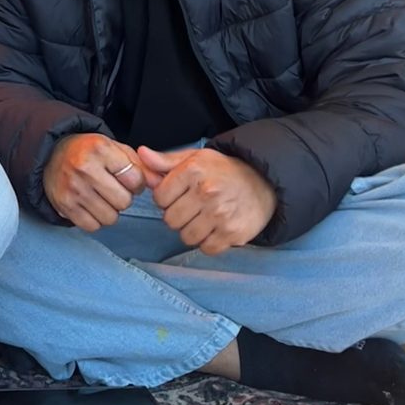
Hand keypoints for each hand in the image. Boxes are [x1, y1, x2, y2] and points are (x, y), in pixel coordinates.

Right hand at [42, 134, 146, 230]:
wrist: (52, 154)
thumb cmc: (90, 152)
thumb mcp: (116, 148)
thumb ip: (141, 165)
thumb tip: (159, 183)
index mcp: (100, 149)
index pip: (135, 179)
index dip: (136, 183)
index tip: (127, 179)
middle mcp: (85, 168)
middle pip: (124, 202)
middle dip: (123, 197)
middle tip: (112, 188)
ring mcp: (73, 188)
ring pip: (110, 217)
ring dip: (110, 210)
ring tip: (100, 196)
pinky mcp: (64, 205)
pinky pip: (93, 226)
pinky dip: (95, 219)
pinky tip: (90, 205)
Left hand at [138, 146, 276, 254]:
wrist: (264, 182)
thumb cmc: (224, 170)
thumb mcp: (195, 157)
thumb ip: (165, 161)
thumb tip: (141, 155)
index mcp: (193, 170)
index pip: (159, 197)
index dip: (165, 199)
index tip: (177, 195)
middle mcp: (206, 192)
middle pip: (170, 220)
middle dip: (177, 216)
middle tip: (191, 208)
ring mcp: (220, 215)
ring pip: (186, 237)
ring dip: (191, 231)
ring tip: (203, 218)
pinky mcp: (233, 234)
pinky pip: (206, 248)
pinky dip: (208, 242)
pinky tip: (215, 228)